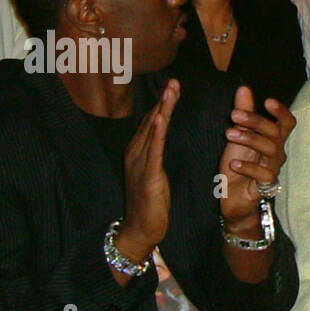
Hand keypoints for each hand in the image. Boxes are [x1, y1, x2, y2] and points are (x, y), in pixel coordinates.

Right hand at [115, 79, 178, 265]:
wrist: (140, 229)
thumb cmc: (150, 204)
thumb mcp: (155, 174)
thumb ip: (156, 154)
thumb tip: (162, 137)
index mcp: (138, 153)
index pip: (152, 123)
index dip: (162, 104)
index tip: (173, 86)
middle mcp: (135, 154)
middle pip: (152, 122)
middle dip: (163, 100)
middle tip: (174, 81)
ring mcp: (139, 164)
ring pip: (153, 131)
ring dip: (162, 109)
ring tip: (170, 91)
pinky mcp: (147, 176)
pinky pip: (153, 150)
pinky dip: (157, 132)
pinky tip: (161, 117)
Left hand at [219, 87, 295, 231]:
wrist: (233, 197)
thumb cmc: (239, 165)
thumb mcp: (237, 136)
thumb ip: (244, 113)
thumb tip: (244, 88)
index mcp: (273, 139)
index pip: (287, 123)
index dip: (281, 111)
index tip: (267, 101)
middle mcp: (277, 153)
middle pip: (276, 133)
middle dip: (256, 121)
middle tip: (234, 115)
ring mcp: (273, 169)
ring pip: (271, 150)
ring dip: (250, 139)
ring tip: (229, 134)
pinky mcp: (266, 186)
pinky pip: (264, 174)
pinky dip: (249, 167)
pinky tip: (234, 163)